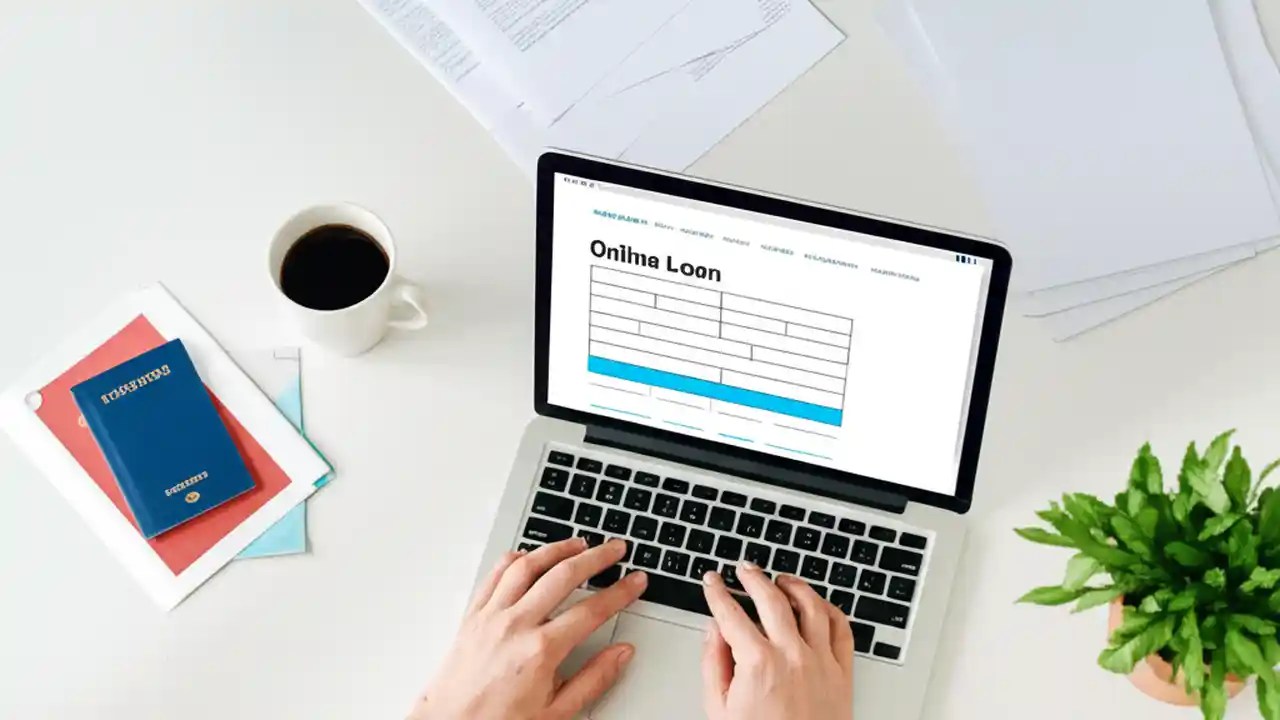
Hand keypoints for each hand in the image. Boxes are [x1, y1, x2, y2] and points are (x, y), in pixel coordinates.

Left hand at [410, 538, 646, 719]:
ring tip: (578, 543)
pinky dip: (515, 559)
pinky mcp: (472, 616)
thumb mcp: (556, 713)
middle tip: (615, 549)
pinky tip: (528, 555)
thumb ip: (593, 679)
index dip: (620, 593)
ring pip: (527, 566)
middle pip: (563, 576)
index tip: (635, 582)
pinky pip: (495, 575)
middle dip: (596, 558)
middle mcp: (515, 626)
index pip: (592, 610)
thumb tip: (621, 654)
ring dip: (556, 549)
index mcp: (541, 651)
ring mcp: (491, 617)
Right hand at [701, 562, 853, 719]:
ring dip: (793, 585)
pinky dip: (830, 609)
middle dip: (753, 577)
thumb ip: (714, 665)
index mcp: (758, 663)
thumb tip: (713, 632)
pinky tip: (818, 603)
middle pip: (771, 599)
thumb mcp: (720, 710)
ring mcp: (822, 662)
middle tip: (743, 569)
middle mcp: (792, 656)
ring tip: (780, 578)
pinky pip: (842, 628)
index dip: (718, 592)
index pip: (731, 613)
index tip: (713, 582)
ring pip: (811, 605)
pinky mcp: (843, 673)